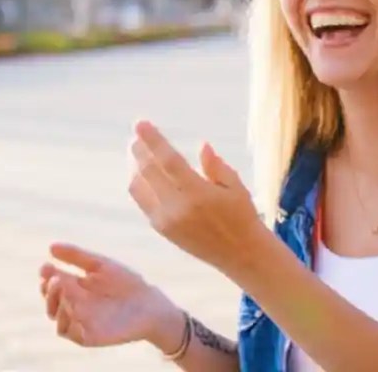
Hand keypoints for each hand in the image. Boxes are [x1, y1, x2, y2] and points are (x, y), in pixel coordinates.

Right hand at [39, 243, 179, 349]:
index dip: (47, 276)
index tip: (46, 266)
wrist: (149, 304)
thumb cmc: (127, 283)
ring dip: (56, 304)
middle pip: (51, 301)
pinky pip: (69, 332)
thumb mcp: (101, 265)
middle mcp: (74, 305)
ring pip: (56, 317)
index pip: (53, 283)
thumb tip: (50, 247)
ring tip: (64, 288)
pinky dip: (66, 321)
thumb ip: (77, 256)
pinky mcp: (87, 336)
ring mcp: (80, 322)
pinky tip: (72, 308)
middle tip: (54, 278)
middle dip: (49, 290)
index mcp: (76, 287)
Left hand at [127, 120, 265, 275]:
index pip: (168, 160)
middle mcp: (178, 207)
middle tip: (136, 135)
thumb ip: (215, 166)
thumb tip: (201, 146)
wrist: (240, 254)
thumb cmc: (242, 215)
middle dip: (139, 150)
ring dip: (134, 167)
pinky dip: (139, 184)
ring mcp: (166, 220)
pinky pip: (143, 202)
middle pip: (148, 171)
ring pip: (139, 187)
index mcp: (198, 193)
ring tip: (137, 152)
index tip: (140, 123)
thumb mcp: (235, 186)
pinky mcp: (161, 230)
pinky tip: (143, 174)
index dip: (153, 140)